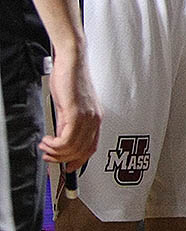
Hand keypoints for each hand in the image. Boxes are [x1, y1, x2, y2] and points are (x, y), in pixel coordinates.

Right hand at [40, 41, 100, 169]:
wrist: (72, 62)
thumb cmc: (70, 80)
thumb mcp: (70, 107)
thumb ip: (67, 124)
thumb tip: (60, 140)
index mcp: (95, 119)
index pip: (91, 148)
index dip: (78, 161)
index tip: (66, 167)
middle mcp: (94, 120)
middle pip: (81, 152)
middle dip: (62, 160)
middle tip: (48, 156)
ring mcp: (87, 117)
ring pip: (73, 148)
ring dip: (55, 153)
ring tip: (45, 147)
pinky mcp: (76, 112)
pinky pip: (67, 139)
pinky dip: (54, 145)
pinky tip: (47, 140)